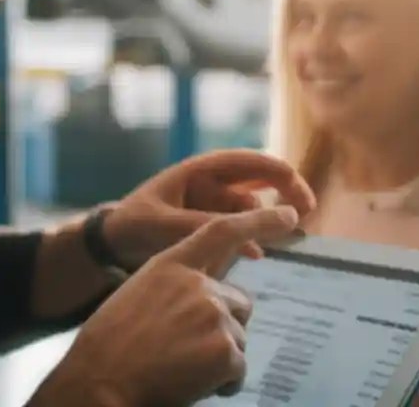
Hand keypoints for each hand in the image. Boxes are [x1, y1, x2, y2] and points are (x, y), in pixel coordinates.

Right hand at [34, 209, 300, 406]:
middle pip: (238, 303)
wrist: (100, 381)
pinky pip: (238, 370)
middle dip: (223, 328)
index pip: (221, 232)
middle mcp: (197, 283)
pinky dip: (221, 383)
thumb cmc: (110, 347)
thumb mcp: (139, 295)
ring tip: (178, 368)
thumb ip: (176, 287)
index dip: (257, 222)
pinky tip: (188, 385)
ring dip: (218, 359)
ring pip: (238, 339)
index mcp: (170, 265)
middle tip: (185, 350)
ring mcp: (213, 314)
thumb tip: (208, 296)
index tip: (289, 214)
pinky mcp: (225, 349)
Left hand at [104, 149, 315, 269]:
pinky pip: (240, 228)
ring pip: (252, 209)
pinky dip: (250, 238)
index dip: (280, 174)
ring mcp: (214, 204)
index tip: (301, 197)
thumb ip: (204, 225)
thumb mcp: (166, 224)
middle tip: (305, 215)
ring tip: (273, 242)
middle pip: (261, 181)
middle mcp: (213, 183)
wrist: (113, 242)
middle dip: (285, 194)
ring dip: (264, 222)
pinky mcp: (212, 225)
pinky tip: (255, 256)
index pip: (250, 162)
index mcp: (201, 170)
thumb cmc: (134, 223)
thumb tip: (246, 232)